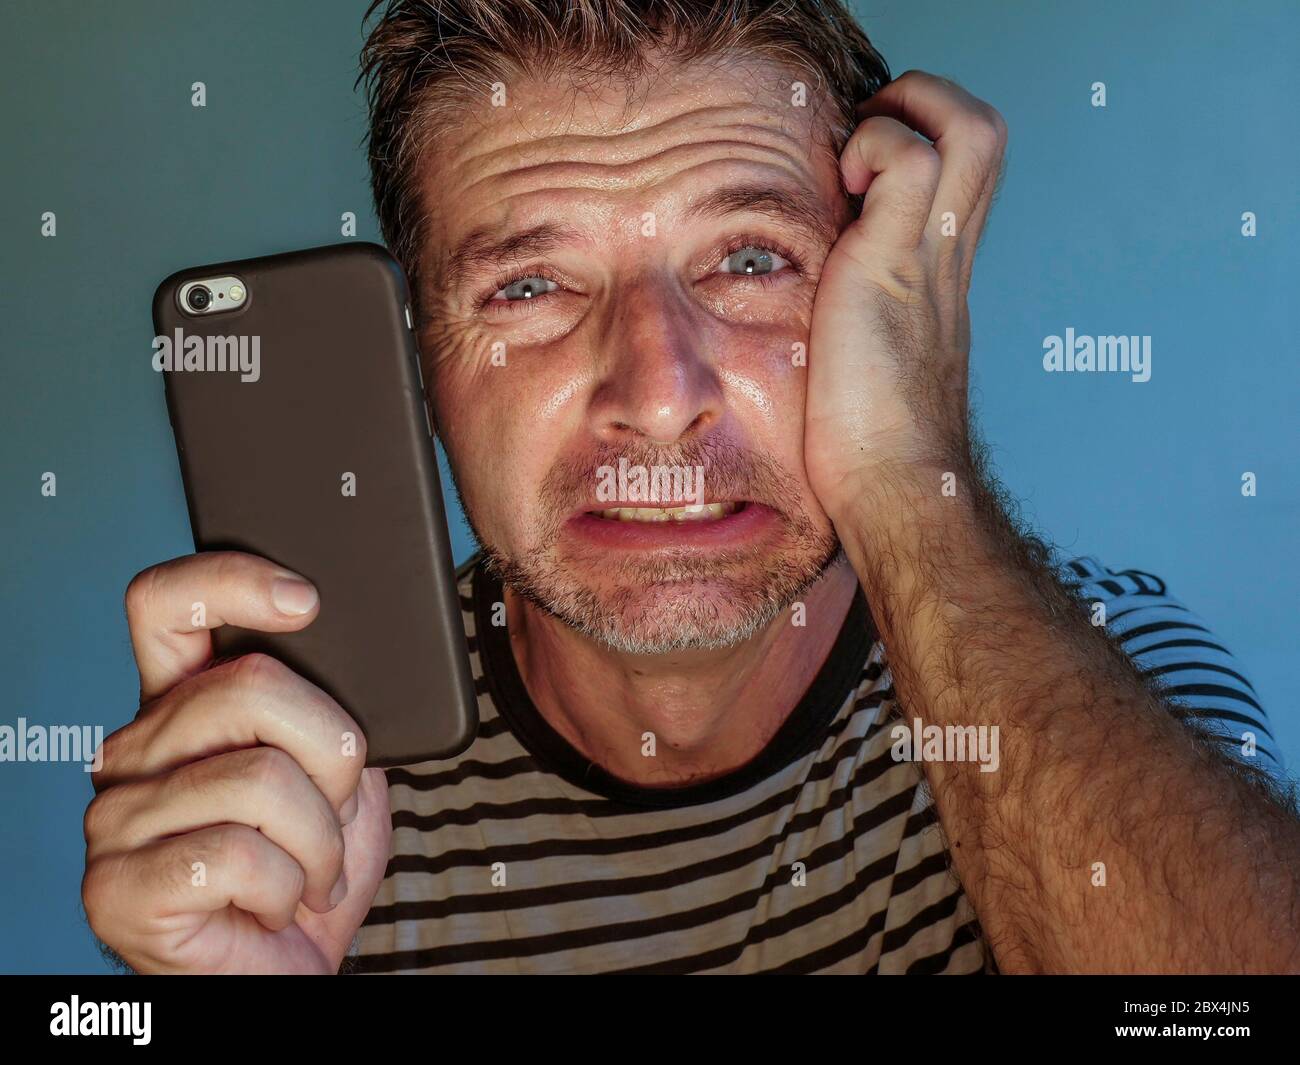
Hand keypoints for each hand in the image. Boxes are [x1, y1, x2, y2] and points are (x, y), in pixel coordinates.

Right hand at [82, 552, 391, 973]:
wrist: (292, 969)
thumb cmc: (311, 867)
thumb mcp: (339, 771)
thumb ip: (328, 708)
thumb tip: (356, 651)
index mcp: (182, 708)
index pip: (167, 605)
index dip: (231, 581)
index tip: (306, 600)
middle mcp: (136, 753)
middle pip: (251, 687)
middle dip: (333, 751)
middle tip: (337, 806)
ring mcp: (118, 820)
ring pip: (260, 776)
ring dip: (321, 838)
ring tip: (312, 869)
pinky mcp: (118, 888)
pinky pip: (236, 852)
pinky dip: (288, 885)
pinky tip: (276, 902)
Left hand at [804, 70, 1006, 519]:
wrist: (892, 486)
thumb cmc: (868, 443)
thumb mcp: (864, 358)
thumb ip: (855, 317)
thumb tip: (809, 313)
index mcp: (936, 275)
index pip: (960, 172)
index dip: (920, 139)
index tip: (859, 164)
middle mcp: (947, 257)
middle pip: (983, 133)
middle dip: (924, 105)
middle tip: (862, 142)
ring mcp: (931, 257)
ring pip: (969, 127)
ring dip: (907, 114)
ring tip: (854, 162)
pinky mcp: (898, 264)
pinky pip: (910, 159)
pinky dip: (876, 150)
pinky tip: (839, 195)